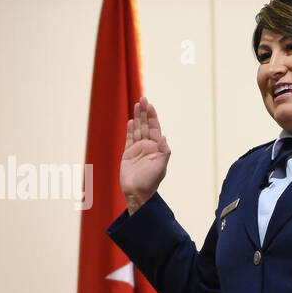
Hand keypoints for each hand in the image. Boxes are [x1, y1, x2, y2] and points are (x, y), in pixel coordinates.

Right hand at [120, 96, 170, 214]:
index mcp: (156, 148)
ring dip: (137, 117)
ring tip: (137, 104)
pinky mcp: (128, 154)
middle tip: (143, 98)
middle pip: (145, 125)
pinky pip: (129, 139)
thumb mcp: (161, 167)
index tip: (150, 105)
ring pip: (137, 129)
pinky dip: (130, 129)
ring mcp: (137, 149)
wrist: (137, 193)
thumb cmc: (150, 181)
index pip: (154, 128)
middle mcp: (147, 146)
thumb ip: (163, 151)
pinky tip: (131, 121)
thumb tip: (163, 136)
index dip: (152, 116)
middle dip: (144, 112)